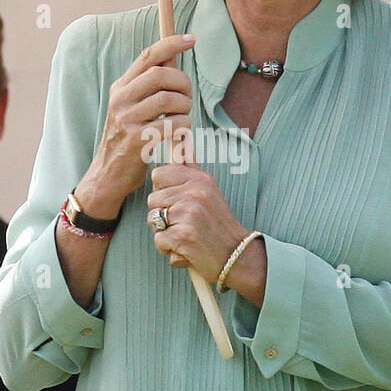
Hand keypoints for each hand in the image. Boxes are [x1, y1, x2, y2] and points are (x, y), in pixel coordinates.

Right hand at [91, 33, 194, 201]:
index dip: (171, 43)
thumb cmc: (127, 138)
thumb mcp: (130, 108)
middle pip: (160, 74)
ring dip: (185, 107)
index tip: (190, 38)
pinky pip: (172, 124)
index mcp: (121, 87)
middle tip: (187, 97)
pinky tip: (179, 133)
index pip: (147, 56)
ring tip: (183, 117)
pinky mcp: (135, 140)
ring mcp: (126, 119)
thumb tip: (172, 58)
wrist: (108, 174)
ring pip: (169, 99)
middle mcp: (120, 99)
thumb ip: (147, 86)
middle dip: (183, 83)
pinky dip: (183, 127)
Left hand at [147, 161, 248, 283]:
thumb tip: (182, 133)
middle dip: (164, 214)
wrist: (237, 256)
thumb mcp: (208, 189)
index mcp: (200, 179)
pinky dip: (169, 249)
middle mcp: (195, 193)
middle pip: (153, 199)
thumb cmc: (217, 224)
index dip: (165, 192)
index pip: (158, 174)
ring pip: (153, 220)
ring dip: (165, 233)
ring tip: (187, 235)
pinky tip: (187, 249)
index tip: (182, 202)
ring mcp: (189, 214)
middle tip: (187, 222)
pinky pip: (158, 240)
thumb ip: (190, 165)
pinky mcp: (183, 236)